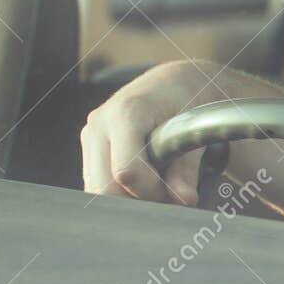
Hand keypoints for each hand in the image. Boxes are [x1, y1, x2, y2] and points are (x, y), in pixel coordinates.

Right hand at [81, 59, 232, 204]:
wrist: (172, 82)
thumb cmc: (187, 102)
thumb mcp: (194, 130)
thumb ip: (187, 167)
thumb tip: (184, 200)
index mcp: (125, 114)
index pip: (126, 172)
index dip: (152, 192)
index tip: (176, 195)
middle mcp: (100, 124)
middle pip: (104, 187)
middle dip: (137, 201)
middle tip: (167, 198)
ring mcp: (90, 135)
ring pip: (96, 189)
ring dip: (127, 199)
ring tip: (157, 188)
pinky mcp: (89, 146)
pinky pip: (96, 182)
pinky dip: (120, 192)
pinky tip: (143, 182)